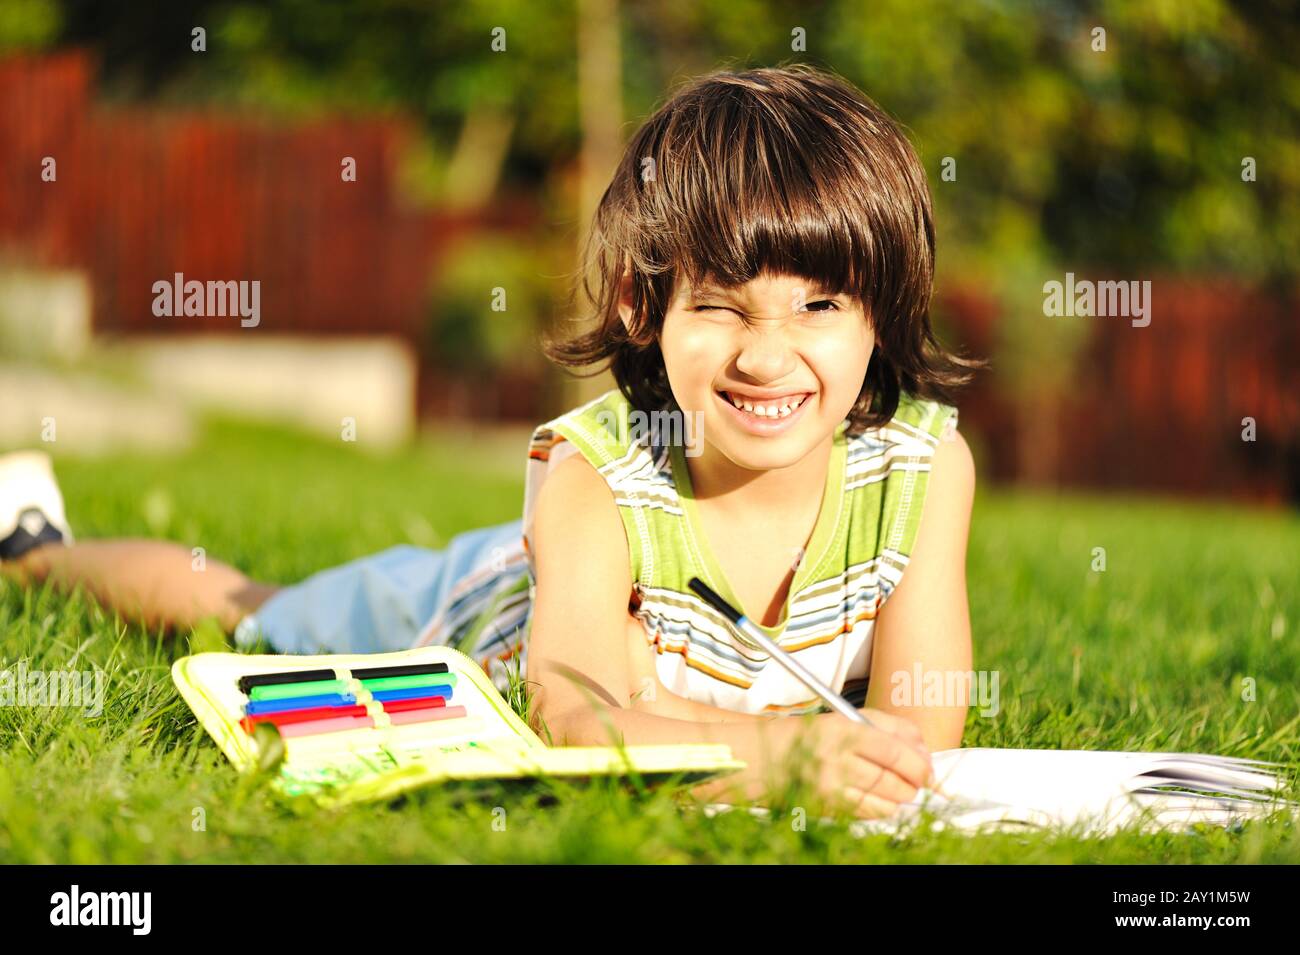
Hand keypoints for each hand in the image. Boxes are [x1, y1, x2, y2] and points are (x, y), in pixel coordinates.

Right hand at [775, 707, 933, 819]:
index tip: (927, 770)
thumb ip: (891, 728)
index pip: (892, 751)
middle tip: (918, 780)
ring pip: (884, 802)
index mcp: (840, 730)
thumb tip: (925, 753)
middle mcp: (834, 760)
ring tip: (897, 787)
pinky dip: (882, 808)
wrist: (765, 757)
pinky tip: (878, 797)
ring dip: (900, 798)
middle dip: (914, 784)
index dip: (917, 764)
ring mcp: (829, 788)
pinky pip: (869, 814)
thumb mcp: (848, 718)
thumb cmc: (813, 736)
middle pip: (891, 780)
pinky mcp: (826, 809)